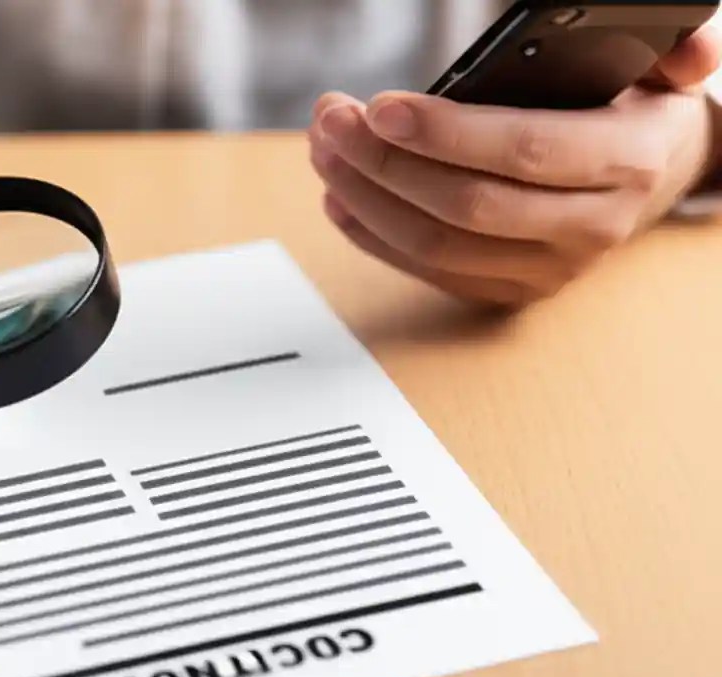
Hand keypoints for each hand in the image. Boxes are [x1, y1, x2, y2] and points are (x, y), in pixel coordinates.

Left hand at [309, 27, 721, 306]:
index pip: (523, 152)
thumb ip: (678, 51)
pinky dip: (372, 237)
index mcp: (624, 163)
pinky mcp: (509, 292)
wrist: (655, 179)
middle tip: (331, 120)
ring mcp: (546, 270)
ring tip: (325, 151)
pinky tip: (338, 198)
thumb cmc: (635, 112)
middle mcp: (587, 228)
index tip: (380, 107)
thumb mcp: (664, 71)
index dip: (445, 133)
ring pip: (435, 245)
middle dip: (383, 162)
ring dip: (365, 198)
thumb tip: (691, 53)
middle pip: (463, 205)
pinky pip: (428, 272)